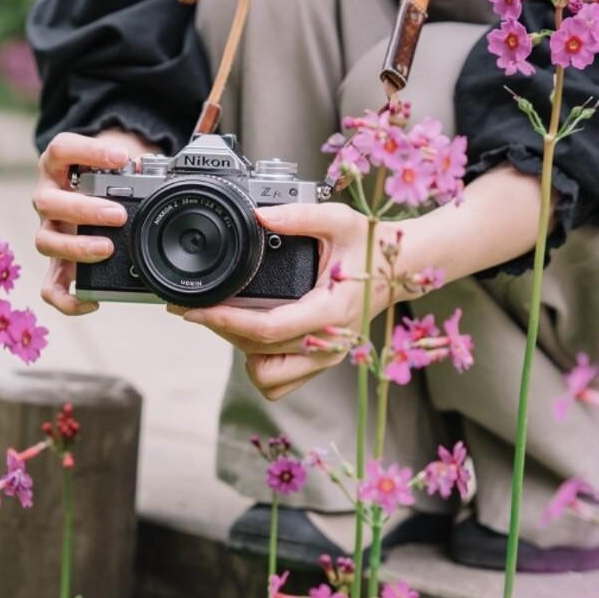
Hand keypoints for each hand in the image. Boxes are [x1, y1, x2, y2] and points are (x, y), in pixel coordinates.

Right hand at [33, 128, 153, 315]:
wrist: (86, 194)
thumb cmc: (102, 177)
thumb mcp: (116, 165)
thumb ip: (134, 165)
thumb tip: (159, 171)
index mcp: (57, 166)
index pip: (62, 149)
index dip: (88, 152)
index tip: (120, 157)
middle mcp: (47, 198)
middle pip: (48, 202)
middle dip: (84, 209)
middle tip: (117, 214)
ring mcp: (49, 231)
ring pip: (45, 242)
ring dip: (76, 247)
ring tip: (107, 248)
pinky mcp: (56, 263)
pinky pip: (51, 287)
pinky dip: (66, 299)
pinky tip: (91, 302)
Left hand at [171, 201, 394, 401]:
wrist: (401, 269)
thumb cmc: (372, 245)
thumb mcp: (339, 220)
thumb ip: (299, 216)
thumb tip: (260, 215)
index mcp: (332, 311)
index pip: (268, 329)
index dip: (227, 322)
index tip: (197, 310)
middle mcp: (329, 343)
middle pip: (259, 353)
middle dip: (223, 331)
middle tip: (200, 306)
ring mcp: (326, 358)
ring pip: (267, 377)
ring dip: (243, 351)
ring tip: (231, 320)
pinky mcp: (322, 363)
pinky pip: (280, 382)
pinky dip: (261, 364)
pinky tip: (256, 336)